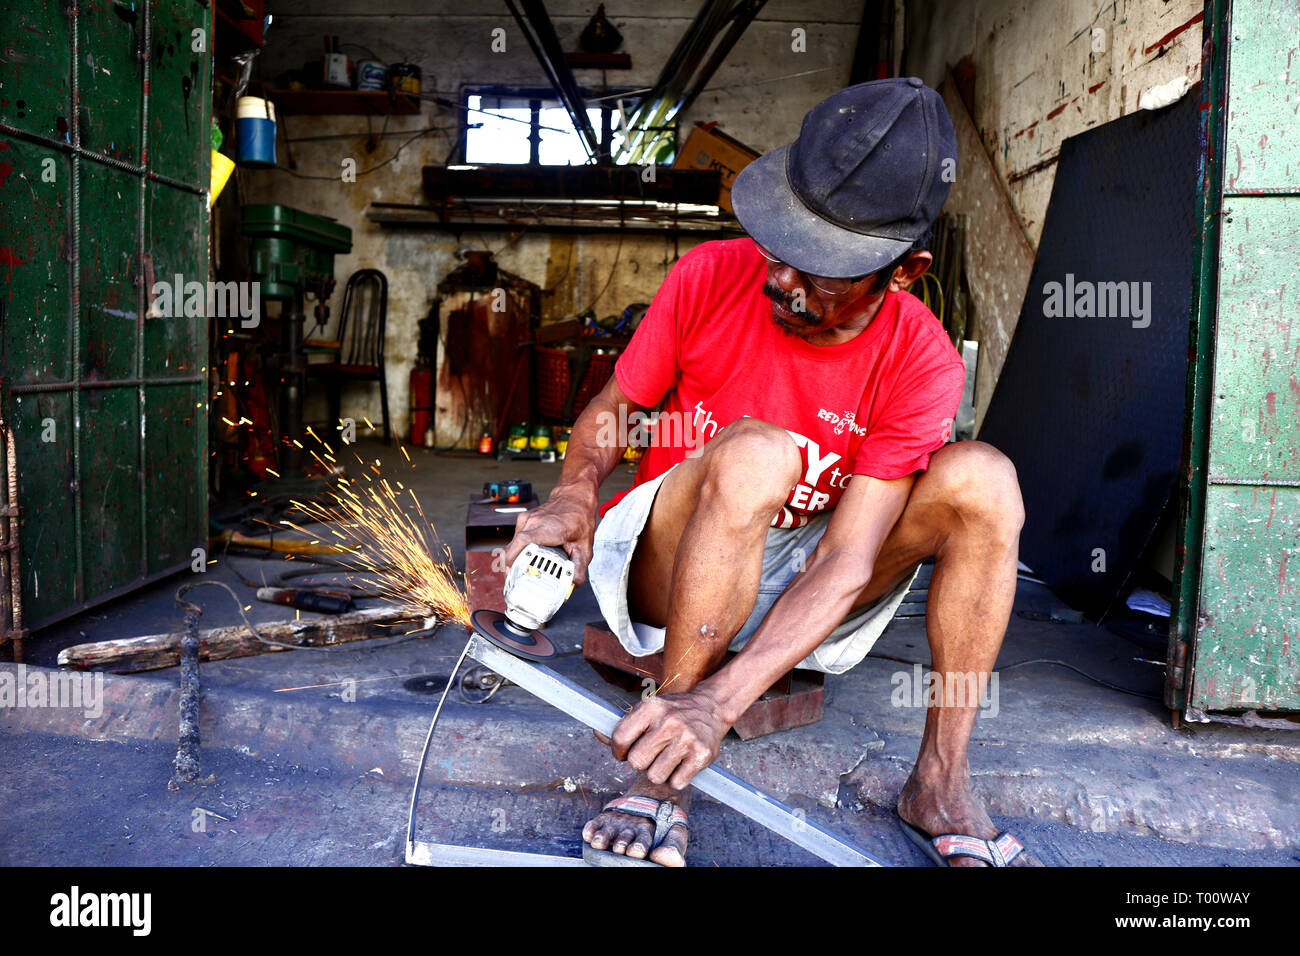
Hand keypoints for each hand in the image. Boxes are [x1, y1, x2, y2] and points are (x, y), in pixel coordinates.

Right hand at [502, 483, 597, 584]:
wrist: (574, 497)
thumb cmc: (579, 518)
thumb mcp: (584, 546)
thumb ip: (579, 567)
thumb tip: (573, 584)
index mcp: (549, 528)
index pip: (523, 541)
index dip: (514, 558)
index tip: (512, 573)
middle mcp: (534, 522)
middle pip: (514, 547)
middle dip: (512, 567)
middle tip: (517, 583)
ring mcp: (526, 520)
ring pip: (513, 544)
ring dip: (515, 559)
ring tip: (522, 574)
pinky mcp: (523, 521)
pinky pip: (516, 540)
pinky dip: (519, 551)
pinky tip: (526, 560)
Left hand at [597, 688, 729, 790]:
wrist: (711, 707)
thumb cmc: (673, 712)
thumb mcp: (648, 711)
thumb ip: (624, 726)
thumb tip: (597, 733)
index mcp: (651, 708)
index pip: (620, 738)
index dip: (618, 752)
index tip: (624, 754)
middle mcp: (669, 721)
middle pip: (637, 762)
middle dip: (642, 763)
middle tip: (652, 755)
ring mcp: (686, 738)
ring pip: (656, 776)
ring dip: (660, 773)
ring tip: (668, 759)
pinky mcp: (702, 754)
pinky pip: (677, 783)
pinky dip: (678, 779)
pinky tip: (682, 764)